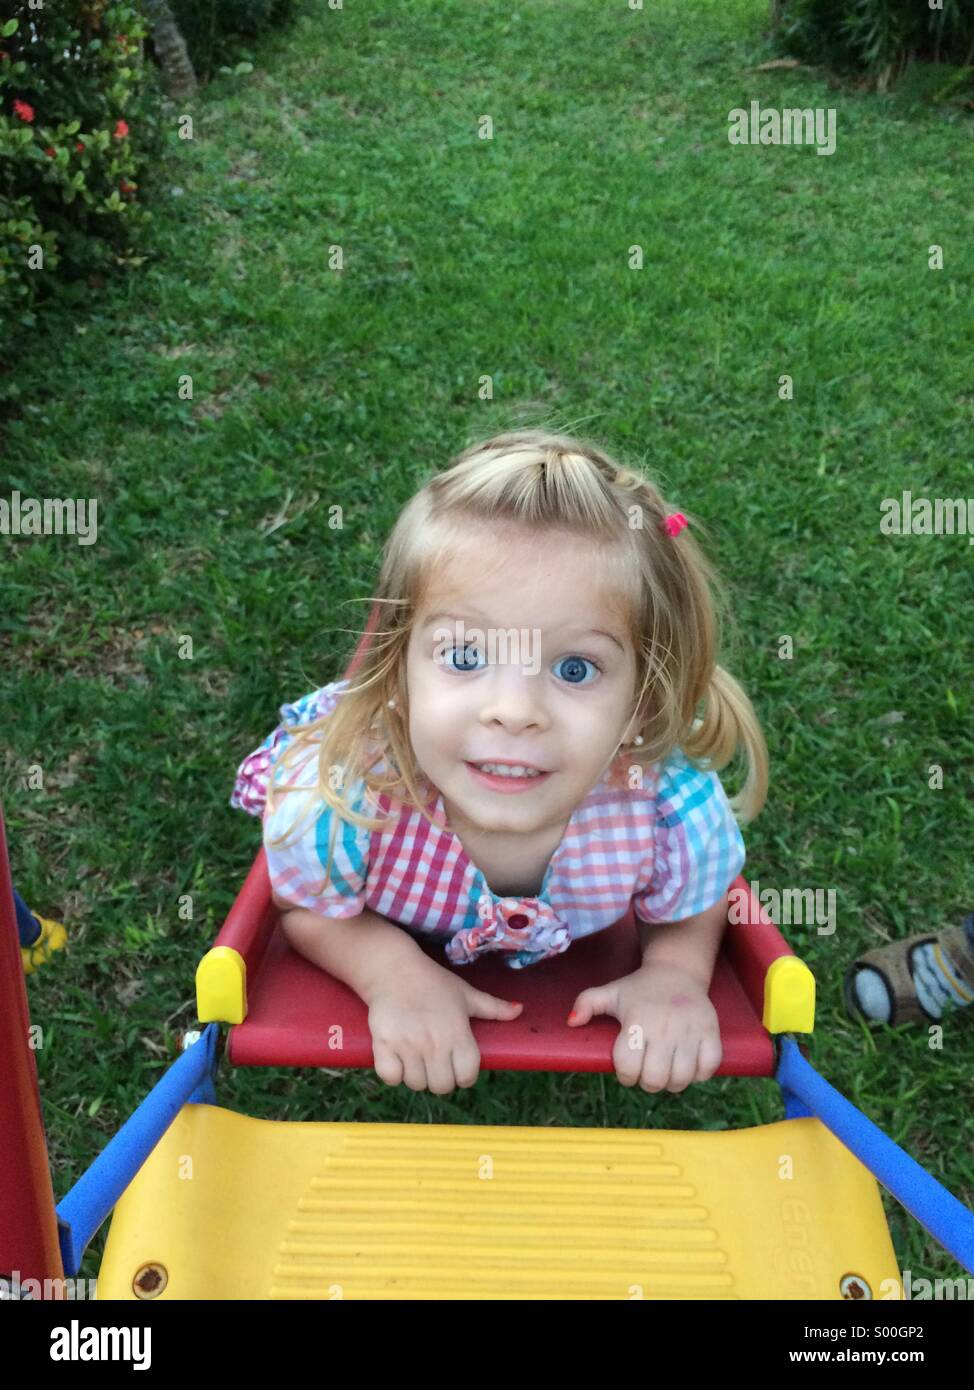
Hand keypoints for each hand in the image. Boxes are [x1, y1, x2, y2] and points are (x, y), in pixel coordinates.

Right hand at [366, 959, 522, 1094]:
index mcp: (458, 1032)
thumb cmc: (433, 982)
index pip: (467, 1076)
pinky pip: (391, 1077)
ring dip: (416, 1075)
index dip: (464, 1075)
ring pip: (416, 1084)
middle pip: (442, 1086)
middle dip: (439, 1078)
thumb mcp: (466, 993)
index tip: (456, 1065)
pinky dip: (393, 1073)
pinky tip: (397, 1057)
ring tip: (415, 1056)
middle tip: (434, 1062)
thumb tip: (520, 1010)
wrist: (393, 969)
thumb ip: (493, 1007)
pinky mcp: (383, 1044)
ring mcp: (408, 1044)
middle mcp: (434, 1042)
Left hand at [566, 963, 721, 1092]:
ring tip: (667, 1072)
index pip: (628, 1067)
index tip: (628, 1069)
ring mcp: (689, 1031)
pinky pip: (708, 1067)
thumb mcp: (610, 992)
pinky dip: (699, 1074)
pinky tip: (689, 1066)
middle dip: (648, 1083)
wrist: (677, 971)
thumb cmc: (639, 988)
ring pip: (682, 1079)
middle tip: (648, 1072)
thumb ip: (587, 1004)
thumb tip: (570, 1021)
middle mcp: (663, 1028)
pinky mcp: (710, 1032)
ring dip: (673, 1083)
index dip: (626, 1076)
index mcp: (636, 1021)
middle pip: (655, 1080)